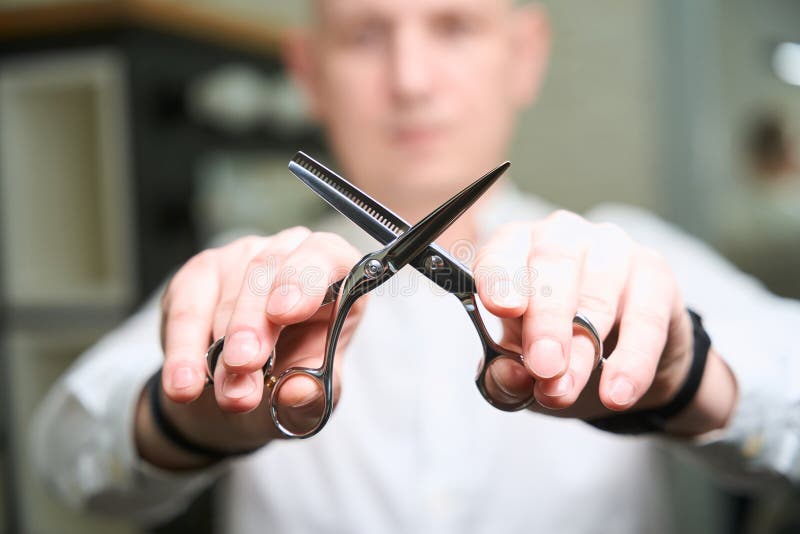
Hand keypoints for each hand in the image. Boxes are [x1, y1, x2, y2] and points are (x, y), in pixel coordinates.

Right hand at [137, 227, 364, 465]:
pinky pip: (187, 306)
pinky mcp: (199, 275)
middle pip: (270, 270)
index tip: (284, 313)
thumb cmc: (288, 383)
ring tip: (227, 392)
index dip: (305, 280)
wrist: (237, 396)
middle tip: (244, 364)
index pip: (327, 256)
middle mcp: (290, 254)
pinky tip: (185, 380)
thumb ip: (309, 397)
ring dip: (221, 346)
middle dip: (253, 321)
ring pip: (228, 290)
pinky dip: (184, 348)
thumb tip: (296, 391)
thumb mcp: (309, 400)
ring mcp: (242, 259)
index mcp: (336, 275)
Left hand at [473, 210, 734, 431]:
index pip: (501, 252)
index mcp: (515, 247)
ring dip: (582, 350)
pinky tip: (618, 393)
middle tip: (543, 367)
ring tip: (564, 392)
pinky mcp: (655, 274)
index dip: (500, 277)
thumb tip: (512, 376)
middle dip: (546, 321)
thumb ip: (505, 375)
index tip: (502, 308)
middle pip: (552, 267)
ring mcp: (612, 248)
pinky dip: (633, 361)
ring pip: (598, 296)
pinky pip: (646, 319)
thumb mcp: (520, 367)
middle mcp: (561, 236)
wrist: (622, 362)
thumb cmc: (555, 348)